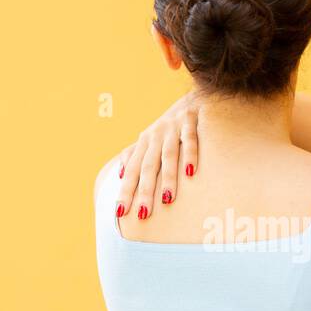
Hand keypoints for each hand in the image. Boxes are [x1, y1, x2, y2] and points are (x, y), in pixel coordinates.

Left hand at [116, 92, 199, 218]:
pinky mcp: (190, 121)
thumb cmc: (169, 126)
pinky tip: (191, 172)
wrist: (192, 97)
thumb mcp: (149, 139)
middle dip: (144, 191)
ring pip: (168, 156)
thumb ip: (133, 155)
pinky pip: (190, 139)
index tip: (119, 213)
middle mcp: (155, 136)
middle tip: (143, 214)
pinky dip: (190, 154)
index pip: (131, 171)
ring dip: (167, 178)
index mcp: (143, 143)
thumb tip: (118, 174)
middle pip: (148, 167)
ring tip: (167, 200)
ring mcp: (172, 128)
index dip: (125, 191)